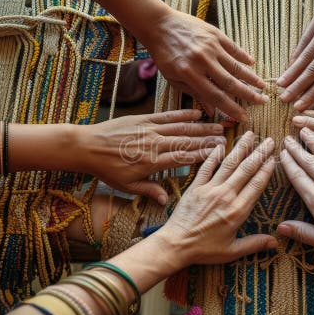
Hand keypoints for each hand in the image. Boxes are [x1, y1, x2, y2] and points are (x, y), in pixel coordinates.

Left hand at [75, 110, 224, 202]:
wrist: (86, 147)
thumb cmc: (106, 170)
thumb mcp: (127, 186)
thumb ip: (149, 191)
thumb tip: (167, 201)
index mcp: (152, 162)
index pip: (184, 158)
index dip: (204, 154)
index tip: (220, 153)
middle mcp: (154, 144)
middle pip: (187, 141)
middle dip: (208, 139)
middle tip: (227, 137)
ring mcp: (149, 130)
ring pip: (180, 127)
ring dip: (201, 126)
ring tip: (218, 125)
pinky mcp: (143, 119)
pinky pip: (166, 116)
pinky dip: (182, 114)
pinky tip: (196, 113)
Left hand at [144, 9, 267, 120]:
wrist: (159, 24)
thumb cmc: (164, 54)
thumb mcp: (173, 78)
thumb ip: (193, 93)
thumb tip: (210, 110)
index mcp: (190, 74)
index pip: (216, 96)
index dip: (231, 108)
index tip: (243, 117)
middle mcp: (203, 61)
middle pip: (230, 82)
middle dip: (248, 94)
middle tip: (262, 102)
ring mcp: (211, 46)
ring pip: (236, 66)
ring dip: (251, 77)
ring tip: (263, 86)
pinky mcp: (215, 34)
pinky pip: (233, 48)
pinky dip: (244, 56)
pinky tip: (252, 63)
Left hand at [155, 132, 278, 265]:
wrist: (175, 245)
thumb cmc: (203, 250)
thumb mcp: (232, 251)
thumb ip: (254, 244)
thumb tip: (276, 243)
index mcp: (237, 211)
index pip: (256, 185)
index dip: (266, 170)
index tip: (274, 158)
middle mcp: (225, 196)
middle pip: (246, 170)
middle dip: (259, 154)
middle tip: (270, 141)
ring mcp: (209, 189)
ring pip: (229, 164)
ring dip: (241, 148)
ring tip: (250, 134)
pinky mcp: (195, 187)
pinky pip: (206, 167)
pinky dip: (214, 155)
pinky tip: (221, 145)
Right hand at [277, 0, 313, 110]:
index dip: (313, 94)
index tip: (302, 105)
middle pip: (311, 72)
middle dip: (297, 88)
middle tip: (285, 101)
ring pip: (304, 58)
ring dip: (291, 74)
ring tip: (281, 86)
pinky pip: (303, 44)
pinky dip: (295, 56)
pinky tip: (288, 66)